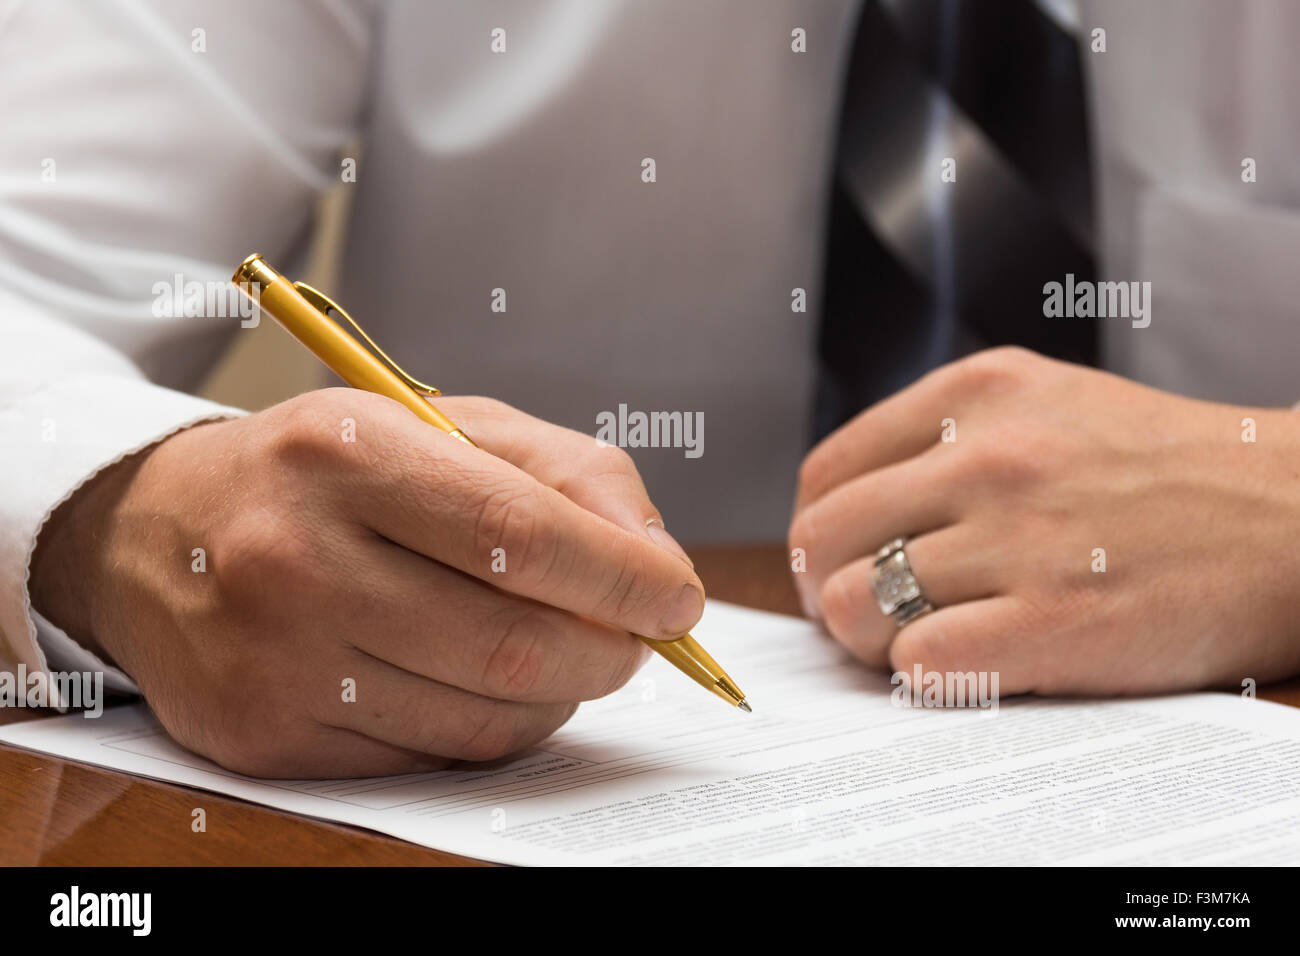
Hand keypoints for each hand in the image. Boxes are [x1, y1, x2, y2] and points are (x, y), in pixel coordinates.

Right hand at [30, 390, 702, 775]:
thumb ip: (568, 474)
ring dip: (559, 697)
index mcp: (344, 453)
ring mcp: (272, 660)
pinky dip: (490, 731)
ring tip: (564, 655)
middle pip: (511, 645)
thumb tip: (657, 565)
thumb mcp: (442, 426)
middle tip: (639, 639)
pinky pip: (430, 759)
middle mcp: (295, 558)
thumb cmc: (328, 472)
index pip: (521, 534)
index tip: (680, 598)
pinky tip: (483, 684)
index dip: (623, 578)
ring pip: (482, 719)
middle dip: (610, 653)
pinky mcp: (264, 737)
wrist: (157, 535)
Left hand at [789, 347, 1299, 696]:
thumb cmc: (1166, 470)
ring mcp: (1021, 536)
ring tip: (917, 643)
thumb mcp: (1046, 403)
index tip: (840, 565)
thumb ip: (942, 440)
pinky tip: (971, 662)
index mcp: (976, 393)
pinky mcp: (1056, 619)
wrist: (1294, 517)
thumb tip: (844, 515)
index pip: (826, 474)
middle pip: (824, 541)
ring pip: (855, 604)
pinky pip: (917, 660)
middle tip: (866, 618)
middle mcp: (987, 454)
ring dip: (871, 641)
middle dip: (830, 591)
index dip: (820, 535)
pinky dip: (924, 674)